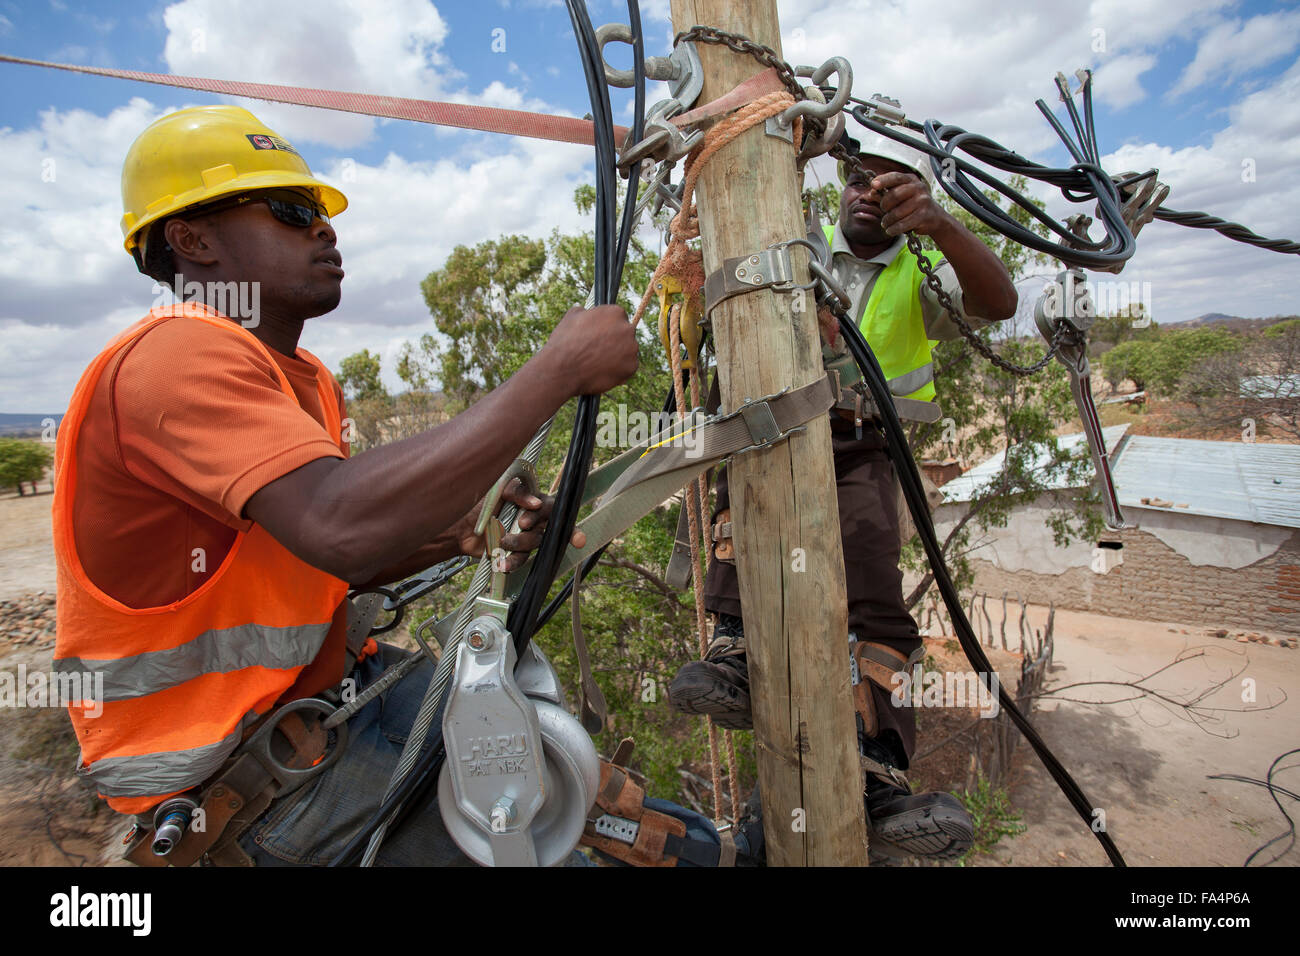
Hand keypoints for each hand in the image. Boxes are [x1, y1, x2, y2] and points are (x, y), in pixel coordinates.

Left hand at [456, 478, 587, 570]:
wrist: (459, 527)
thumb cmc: (480, 503)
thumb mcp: (498, 489)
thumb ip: (517, 491)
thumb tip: (535, 502)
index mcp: (533, 502)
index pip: (555, 508)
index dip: (569, 523)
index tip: (571, 535)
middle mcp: (534, 520)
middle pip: (549, 528)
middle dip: (540, 527)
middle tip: (521, 523)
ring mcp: (525, 538)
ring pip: (533, 543)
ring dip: (519, 541)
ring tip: (501, 539)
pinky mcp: (515, 553)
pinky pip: (521, 559)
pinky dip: (512, 561)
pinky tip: (503, 562)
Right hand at [543, 304, 639, 396]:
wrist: (562, 369)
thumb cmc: (565, 341)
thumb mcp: (572, 317)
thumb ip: (584, 311)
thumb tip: (585, 310)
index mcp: (616, 312)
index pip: (618, 318)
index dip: (607, 327)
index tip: (599, 335)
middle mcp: (628, 328)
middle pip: (625, 334)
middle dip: (615, 341)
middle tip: (598, 350)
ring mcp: (632, 348)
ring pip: (627, 351)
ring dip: (618, 356)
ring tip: (598, 362)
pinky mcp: (632, 367)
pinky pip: (628, 367)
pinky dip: (618, 370)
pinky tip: (603, 371)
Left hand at [874, 171, 949, 237]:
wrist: (934, 217)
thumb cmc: (912, 205)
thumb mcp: (900, 196)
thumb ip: (884, 194)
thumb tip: (869, 194)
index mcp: (911, 179)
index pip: (895, 177)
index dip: (883, 180)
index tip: (873, 185)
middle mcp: (918, 188)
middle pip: (894, 195)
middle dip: (884, 205)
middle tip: (883, 211)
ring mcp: (922, 201)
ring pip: (897, 212)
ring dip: (887, 220)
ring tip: (886, 223)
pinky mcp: (923, 215)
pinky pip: (903, 224)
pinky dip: (894, 229)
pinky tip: (890, 230)